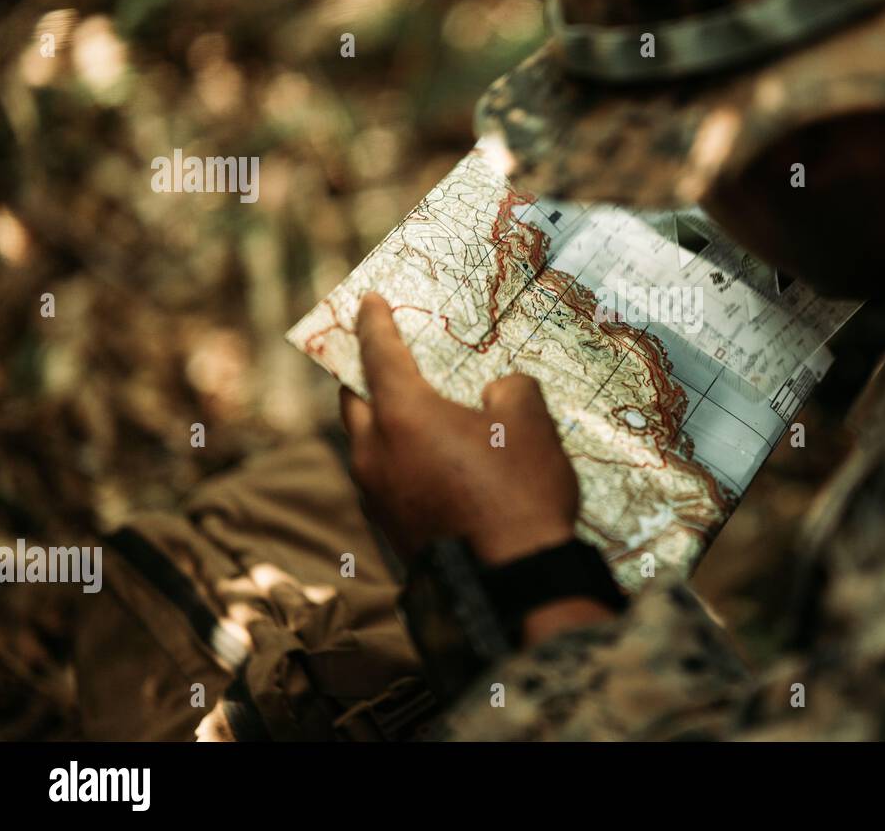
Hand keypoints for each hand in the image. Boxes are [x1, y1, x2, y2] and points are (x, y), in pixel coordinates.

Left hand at [339, 292, 579, 565]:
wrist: (511, 583)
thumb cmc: (520, 494)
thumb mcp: (530, 423)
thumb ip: (509, 390)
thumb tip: (496, 393)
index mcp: (403, 415)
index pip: (379, 353)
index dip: (375, 322)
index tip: (368, 301)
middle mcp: (375, 451)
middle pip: (354, 400)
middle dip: (364, 375)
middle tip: (379, 356)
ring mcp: (376, 494)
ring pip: (366, 443)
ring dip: (381, 421)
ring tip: (412, 411)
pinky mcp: (388, 528)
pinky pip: (382, 477)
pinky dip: (396, 458)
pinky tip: (428, 461)